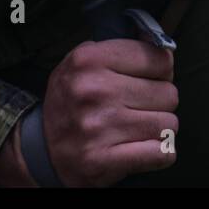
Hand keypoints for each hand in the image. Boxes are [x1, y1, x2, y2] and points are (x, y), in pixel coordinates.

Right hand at [34, 38, 179, 186]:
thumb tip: (165, 48)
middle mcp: (94, 91)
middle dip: (160, 102)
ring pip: (168, 124)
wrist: (40, 148)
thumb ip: (121, 50)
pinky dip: (160, 153)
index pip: (160, 60)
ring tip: (139, 127)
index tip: (149, 79)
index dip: (161, 72)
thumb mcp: (82, 62)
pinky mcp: (103, 160)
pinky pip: (161, 153)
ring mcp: (99, 127)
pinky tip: (144, 148)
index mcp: (89, 60)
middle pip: (168, 93)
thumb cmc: (71, 100)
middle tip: (140, 107)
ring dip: (159, 128)